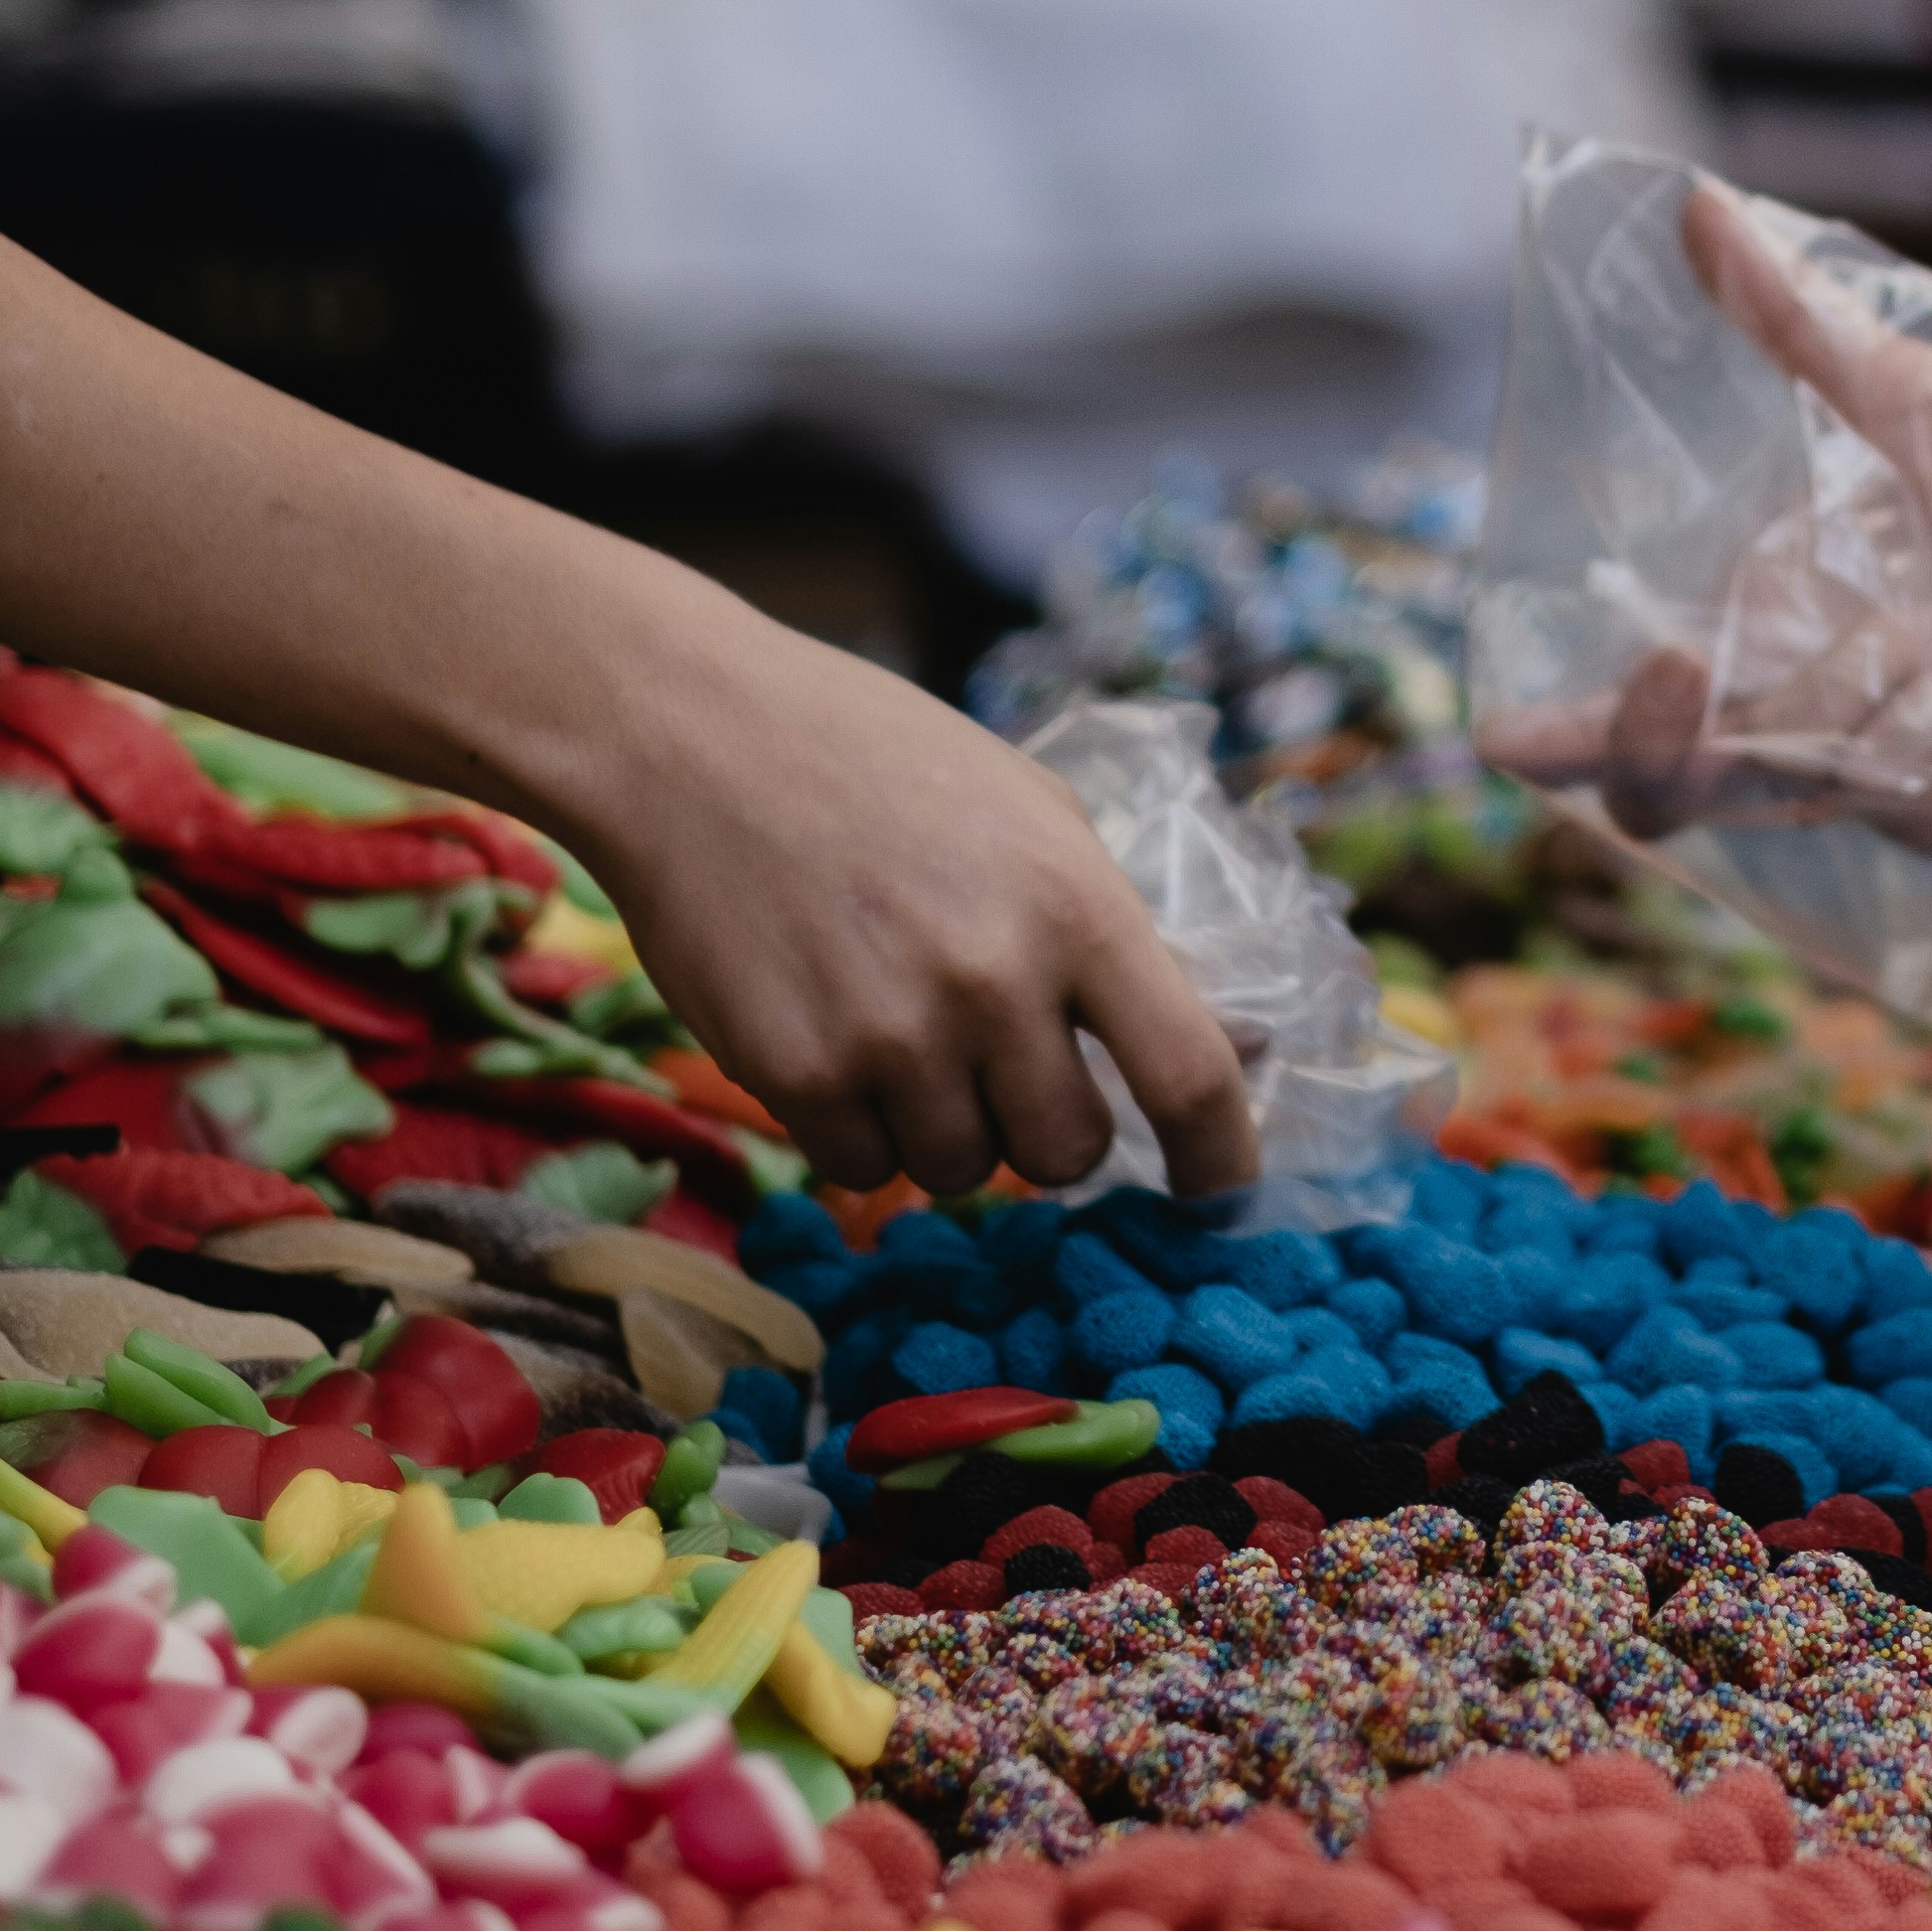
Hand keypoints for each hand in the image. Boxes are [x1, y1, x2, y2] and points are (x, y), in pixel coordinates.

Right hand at [563, 630, 1256, 1202]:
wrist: (696, 737)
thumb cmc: (884, 763)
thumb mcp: (1037, 818)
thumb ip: (1122, 938)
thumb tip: (1236, 1047)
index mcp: (1078, 906)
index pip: (1190, 1076)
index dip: (1221, 1156)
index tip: (1221, 1193)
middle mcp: (993, 981)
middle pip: (1069, 1154)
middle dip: (1051, 1130)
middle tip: (1008, 1067)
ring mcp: (889, 1034)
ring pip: (961, 1169)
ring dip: (948, 1127)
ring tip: (903, 1026)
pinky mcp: (793, 1071)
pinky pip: (861, 1167)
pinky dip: (859, 1129)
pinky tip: (834, 1038)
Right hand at [1476, 179, 1931, 849]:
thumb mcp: (1905, 392)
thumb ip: (1796, 325)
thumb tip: (1696, 201)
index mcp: (1751, 634)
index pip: (1626, 711)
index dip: (1559, 735)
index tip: (1501, 732)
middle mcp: (1788, 720)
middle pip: (1662, 793)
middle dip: (1649, 741)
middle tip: (1680, 663)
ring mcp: (1863, 778)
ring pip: (1781, 778)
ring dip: (1842, 691)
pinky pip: (1891, 793)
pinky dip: (1928, 728)